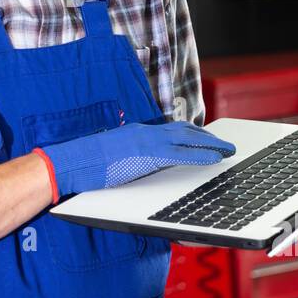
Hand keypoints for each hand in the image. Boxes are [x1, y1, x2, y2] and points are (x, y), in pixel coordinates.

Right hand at [36, 120, 235, 200]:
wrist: (70, 162)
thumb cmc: (86, 164)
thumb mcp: (114, 158)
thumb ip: (132, 158)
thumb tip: (143, 167)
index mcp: (137, 134)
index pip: (171, 131)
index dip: (192, 134)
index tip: (206, 139)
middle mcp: (145, 132)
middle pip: (184, 130)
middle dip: (207, 137)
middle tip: (224, 144)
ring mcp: (146, 141)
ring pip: (188, 138)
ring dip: (210, 144)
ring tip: (226, 150)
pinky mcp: (147, 154)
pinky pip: (181, 153)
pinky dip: (201, 155)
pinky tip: (214, 159)